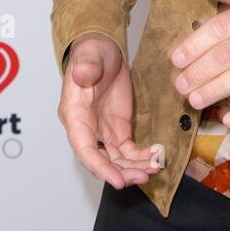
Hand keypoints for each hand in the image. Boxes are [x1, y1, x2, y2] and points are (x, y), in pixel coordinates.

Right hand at [57, 33, 161, 187]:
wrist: (103, 50)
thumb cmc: (92, 53)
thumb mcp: (89, 56)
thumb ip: (86, 66)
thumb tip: (83, 74)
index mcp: (74, 116)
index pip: (84, 149)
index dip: (100, 168)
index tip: (117, 181)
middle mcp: (86, 129)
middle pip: (102, 160)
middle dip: (122, 172)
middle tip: (144, 176)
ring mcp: (102, 131)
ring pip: (116, 159)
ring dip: (134, 168)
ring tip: (154, 168)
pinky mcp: (117, 129)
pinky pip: (128, 150)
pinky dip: (140, 156)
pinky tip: (155, 156)